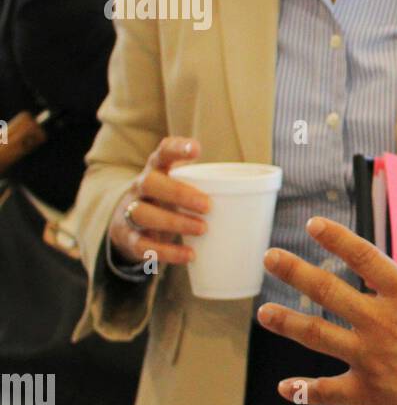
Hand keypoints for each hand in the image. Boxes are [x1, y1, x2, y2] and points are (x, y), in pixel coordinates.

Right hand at [108, 136, 208, 267]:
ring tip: (202, 229)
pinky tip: (190, 256)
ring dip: (173, 222)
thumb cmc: (170, 202)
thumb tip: (262, 192)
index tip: (197, 150)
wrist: (127, 225)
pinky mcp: (128, 238)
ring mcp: (129, 212)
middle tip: (208, 206)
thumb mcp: (183, 187)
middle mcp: (139, 187)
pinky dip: (167, 252)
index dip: (176, 148)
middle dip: (178, 194)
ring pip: (142, 213)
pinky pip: (143, 245)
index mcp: (157, 170)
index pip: (162, 152)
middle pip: (149, 182)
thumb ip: (209, 185)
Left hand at [256, 217, 396, 404]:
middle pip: (325, 289)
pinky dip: (303, 391)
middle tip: (270, 258)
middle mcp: (380, 321)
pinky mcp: (366, 395)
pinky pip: (325, 393)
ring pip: (315, 335)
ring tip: (264, 313)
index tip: (313, 225)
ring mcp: (368, 358)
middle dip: (293, 270)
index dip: (335, 238)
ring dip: (286, 321)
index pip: (363, 257)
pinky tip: (285, 388)